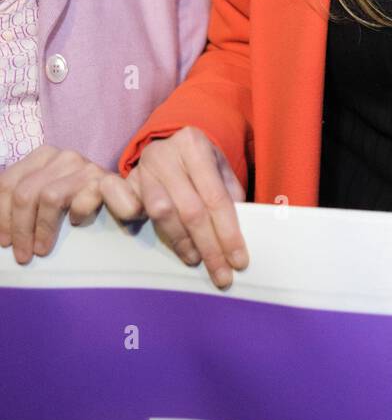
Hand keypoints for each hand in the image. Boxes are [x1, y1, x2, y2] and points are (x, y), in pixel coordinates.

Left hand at [0, 146, 108, 262]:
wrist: (126, 194)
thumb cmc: (78, 196)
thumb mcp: (46, 191)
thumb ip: (25, 200)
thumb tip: (2, 229)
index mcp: (41, 156)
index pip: (7, 183)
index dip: (1, 215)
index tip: (3, 241)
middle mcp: (62, 156)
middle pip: (25, 193)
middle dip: (19, 228)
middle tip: (21, 254)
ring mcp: (84, 166)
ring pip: (49, 198)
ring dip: (42, 229)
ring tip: (41, 250)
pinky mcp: (103, 180)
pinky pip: (81, 201)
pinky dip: (75, 215)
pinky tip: (75, 223)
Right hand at [100, 126, 247, 289]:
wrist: (163, 146)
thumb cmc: (197, 161)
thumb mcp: (218, 167)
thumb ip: (230, 193)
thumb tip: (239, 232)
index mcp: (194, 144)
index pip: (216, 197)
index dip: (228, 233)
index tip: (239, 260)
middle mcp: (165, 155)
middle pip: (191, 210)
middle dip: (209, 248)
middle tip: (221, 275)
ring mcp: (142, 169)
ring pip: (163, 214)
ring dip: (183, 243)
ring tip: (197, 260)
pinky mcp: (124, 183)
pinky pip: (132, 212)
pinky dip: (149, 230)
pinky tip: (166, 245)